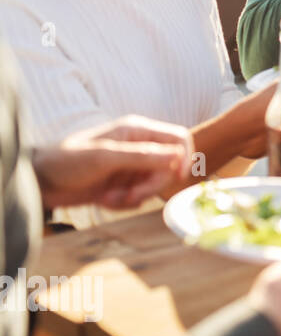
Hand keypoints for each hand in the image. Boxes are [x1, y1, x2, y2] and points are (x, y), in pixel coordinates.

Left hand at [32, 116, 192, 208]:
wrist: (40, 182)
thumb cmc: (67, 161)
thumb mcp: (105, 157)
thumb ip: (143, 156)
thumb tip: (178, 156)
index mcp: (137, 131)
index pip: (179, 138)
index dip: (185, 157)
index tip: (176, 177)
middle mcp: (139, 147)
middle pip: (170, 167)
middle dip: (151, 186)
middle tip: (131, 196)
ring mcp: (132, 166)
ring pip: (155, 185)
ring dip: (135, 197)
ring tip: (109, 199)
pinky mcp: (124, 184)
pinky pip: (140, 197)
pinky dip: (125, 204)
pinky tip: (104, 201)